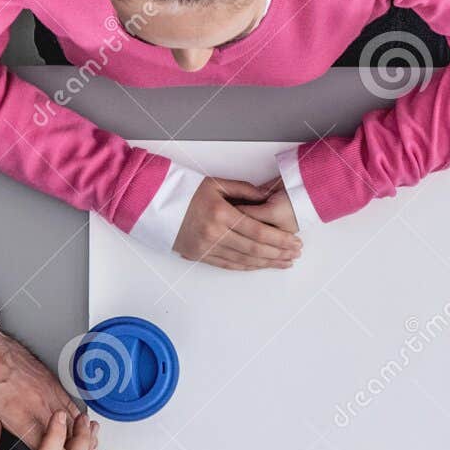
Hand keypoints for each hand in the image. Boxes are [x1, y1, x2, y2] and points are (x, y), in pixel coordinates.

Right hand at [173, 176, 302, 270]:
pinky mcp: (199, 256)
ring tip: (284, 263)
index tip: (295, 242)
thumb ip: (245, 191)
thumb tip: (268, 198)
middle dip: (279, 253)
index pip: (258, 232)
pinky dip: (248, 266)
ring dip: (267, 263)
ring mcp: (206, 248)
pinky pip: (229, 265)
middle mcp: (214, 234)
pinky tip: (262, 265)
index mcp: (221, 214)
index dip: (280, 240)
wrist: (154, 203)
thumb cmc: (186, 190)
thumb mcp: (216, 184)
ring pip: (244, 261)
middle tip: (295, 254)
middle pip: (255, 249)